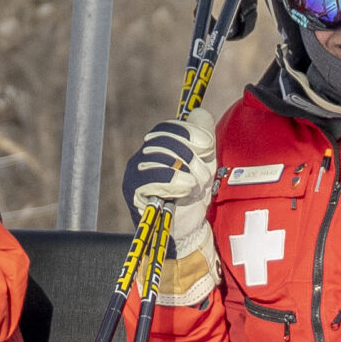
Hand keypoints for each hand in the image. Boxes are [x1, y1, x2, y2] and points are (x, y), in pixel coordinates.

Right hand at [123, 110, 216, 307]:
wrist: (187, 229)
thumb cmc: (194, 195)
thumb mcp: (205, 161)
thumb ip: (204, 134)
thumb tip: (199, 112)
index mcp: (159, 144)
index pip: (171, 127)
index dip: (193, 135)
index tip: (207, 149)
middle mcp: (143, 155)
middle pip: (168, 141)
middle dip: (194, 159)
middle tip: (203, 178)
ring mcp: (135, 172)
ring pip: (163, 158)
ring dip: (188, 174)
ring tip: (195, 188)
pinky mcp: (134, 191)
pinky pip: (153, 178)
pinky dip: (175, 183)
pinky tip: (184, 192)